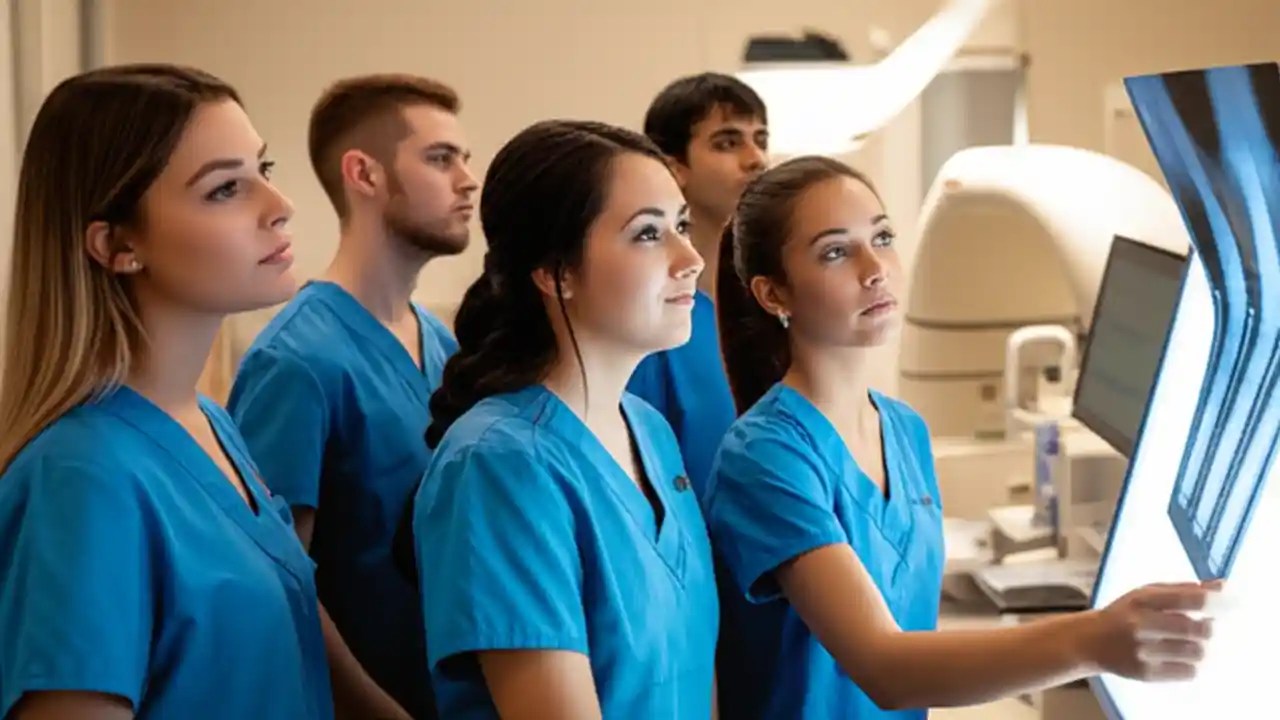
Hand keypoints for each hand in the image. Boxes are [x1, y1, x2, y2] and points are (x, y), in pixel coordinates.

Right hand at [1086, 580, 1219, 680]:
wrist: (1090, 641)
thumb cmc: (1125, 613)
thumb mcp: (1147, 594)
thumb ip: (1184, 590)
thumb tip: (1223, 586)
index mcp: (1143, 599)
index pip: (1189, 599)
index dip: (1217, 601)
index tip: (1230, 603)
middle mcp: (1141, 625)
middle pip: (1197, 629)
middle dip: (1209, 628)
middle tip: (1207, 626)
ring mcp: (1143, 651)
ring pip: (1196, 652)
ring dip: (1201, 647)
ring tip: (1192, 642)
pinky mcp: (1146, 673)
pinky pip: (1188, 672)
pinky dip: (1192, 664)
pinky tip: (1182, 657)